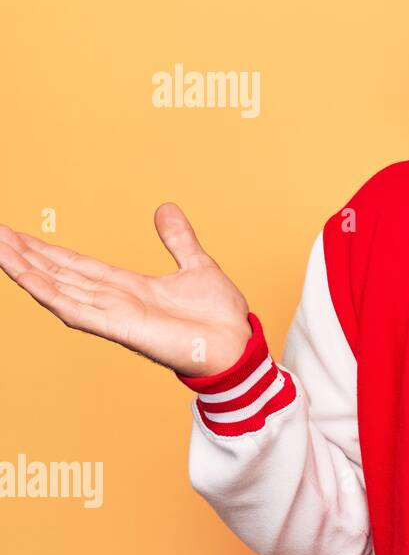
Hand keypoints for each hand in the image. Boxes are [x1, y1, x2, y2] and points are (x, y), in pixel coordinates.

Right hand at [0, 203, 252, 376]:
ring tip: (0, 250)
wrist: (238, 345)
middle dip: (26, 256)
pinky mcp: (123, 329)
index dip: (46, 251)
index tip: (17, 234)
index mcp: (128, 287)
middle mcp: (114, 301)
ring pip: (60, 290)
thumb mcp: (196, 264)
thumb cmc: (218, 316)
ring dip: (28, 271)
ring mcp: (115, 316)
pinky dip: (53, 295)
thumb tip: (165, 209)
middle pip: (59, 274)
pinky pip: (79, 311)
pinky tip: (28, 280)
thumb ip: (178, 239)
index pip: (76, 265)